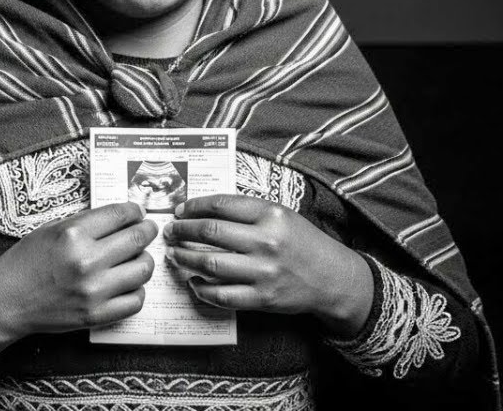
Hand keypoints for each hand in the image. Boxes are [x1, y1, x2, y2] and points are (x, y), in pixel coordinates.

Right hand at [0, 202, 156, 363]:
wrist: (6, 301)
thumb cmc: (25, 262)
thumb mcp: (50, 229)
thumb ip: (85, 223)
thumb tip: (120, 217)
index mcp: (73, 234)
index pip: (121, 214)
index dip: (135, 211)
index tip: (137, 213)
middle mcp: (86, 260)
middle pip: (137, 239)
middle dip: (148, 231)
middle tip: (147, 230)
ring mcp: (93, 290)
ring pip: (143, 270)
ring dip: (144, 260)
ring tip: (137, 259)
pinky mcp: (96, 315)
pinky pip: (136, 301)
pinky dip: (137, 290)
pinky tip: (127, 285)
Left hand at [164, 194, 372, 336]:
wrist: (333, 278)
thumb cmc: (302, 243)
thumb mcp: (282, 215)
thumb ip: (247, 211)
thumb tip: (202, 210)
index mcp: (271, 214)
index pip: (221, 204)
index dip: (193, 206)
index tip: (179, 210)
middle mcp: (267, 242)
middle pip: (210, 232)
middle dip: (181, 230)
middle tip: (170, 231)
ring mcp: (264, 272)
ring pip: (209, 263)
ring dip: (184, 258)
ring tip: (173, 254)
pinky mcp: (262, 298)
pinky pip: (221, 295)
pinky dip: (201, 288)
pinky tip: (193, 281)